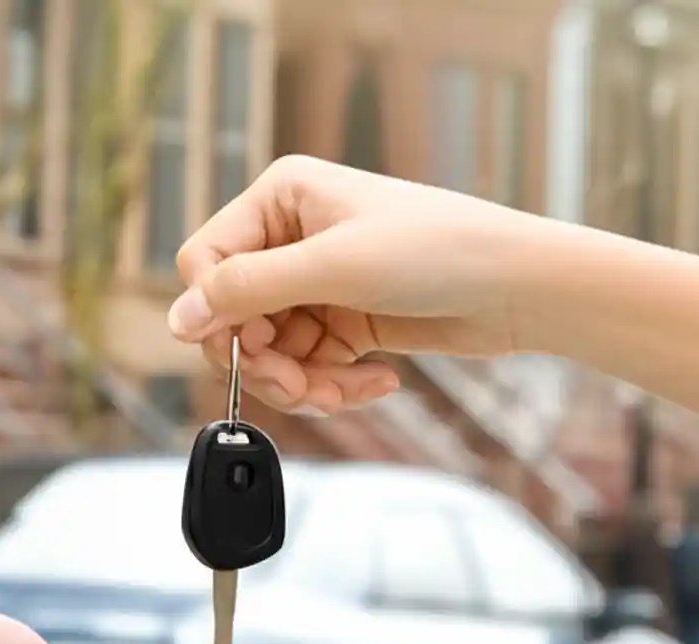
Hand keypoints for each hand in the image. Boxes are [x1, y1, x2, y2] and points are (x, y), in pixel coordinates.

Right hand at [169, 155, 534, 414]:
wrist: (522, 287)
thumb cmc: (440, 250)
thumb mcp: (334, 267)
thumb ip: (248, 290)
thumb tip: (177, 317)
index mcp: (281, 198)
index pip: (206, 261)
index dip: (213, 313)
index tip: (239, 355)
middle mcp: (292, 235)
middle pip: (235, 315)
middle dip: (266, 361)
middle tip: (299, 388)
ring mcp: (317, 280)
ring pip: (271, 350)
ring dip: (303, 382)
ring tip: (344, 391)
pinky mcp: (343, 319)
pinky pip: (309, 364)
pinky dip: (333, 383)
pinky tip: (376, 381)